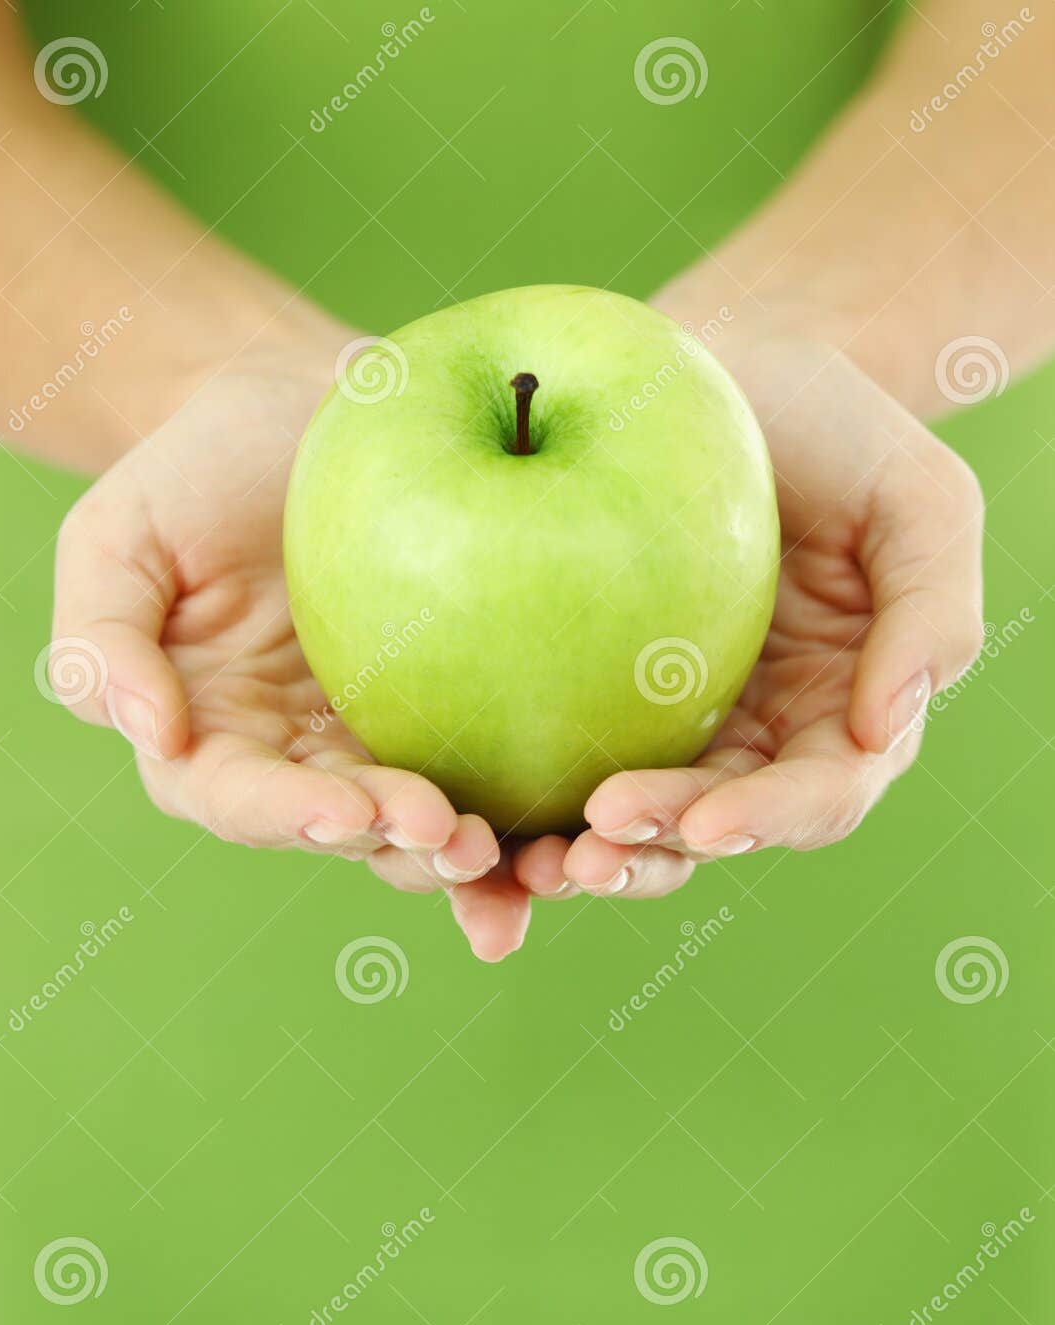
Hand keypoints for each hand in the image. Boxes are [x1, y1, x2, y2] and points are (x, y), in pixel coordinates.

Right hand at [50, 363, 529, 961]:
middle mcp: (298, 765)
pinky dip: (522, 825)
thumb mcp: (117, 532)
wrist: (307, 413)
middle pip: (345, 834)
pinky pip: (490, 785)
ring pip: (420, 832)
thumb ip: (102, 637)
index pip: (240, 800)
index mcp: (211, 740)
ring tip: (506, 856)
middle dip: (396, 849)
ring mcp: (382, 749)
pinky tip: (565, 843)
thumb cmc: (199, 467)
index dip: (291, 816)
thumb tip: (151, 734)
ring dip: (463, 860)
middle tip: (453, 838)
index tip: (351, 808)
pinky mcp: (456, 724)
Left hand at [515, 332, 983, 899]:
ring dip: (591, 857)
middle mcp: (757, 743)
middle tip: (591, 852)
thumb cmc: (836, 427)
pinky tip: (478, 815)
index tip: (706, 823)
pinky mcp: (594, 708)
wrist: (727, 372)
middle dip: (658, 852)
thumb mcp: (918, 497)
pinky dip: (529, 805)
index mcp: (842, 716)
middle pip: (714, 828)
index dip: (767, 818)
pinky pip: (562, 766)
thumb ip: (932, 611)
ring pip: (636, 824)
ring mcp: (673, 732)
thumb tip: (887, 729)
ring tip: (535, 866)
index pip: (817, 794)